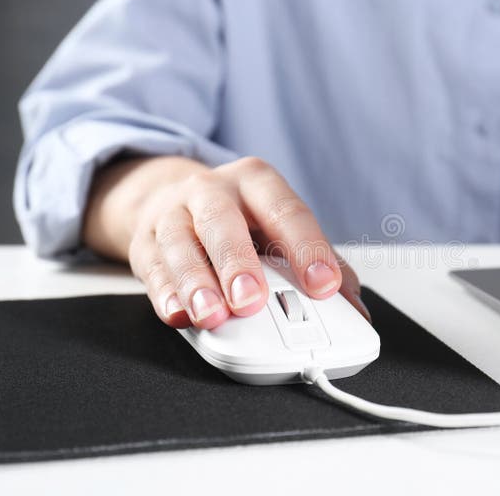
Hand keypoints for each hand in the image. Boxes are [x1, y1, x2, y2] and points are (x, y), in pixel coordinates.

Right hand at [84, 155, 369, 328]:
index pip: (287, 212)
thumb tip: (355, 311)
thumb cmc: (238, 219)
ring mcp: (172, 214)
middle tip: (253, 301)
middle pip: (223, 221)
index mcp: (257, 183)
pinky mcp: (144, 243)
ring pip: (180, 245)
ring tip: (213, 316)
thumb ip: (319, 265)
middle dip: (238, 263)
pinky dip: (165, 294)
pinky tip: (178, 315)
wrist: (170, 198)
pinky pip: (151, 268)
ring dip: (196, 283)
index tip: (324, 286)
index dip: (308, 249)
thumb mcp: (278, 229)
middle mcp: (212, 191)